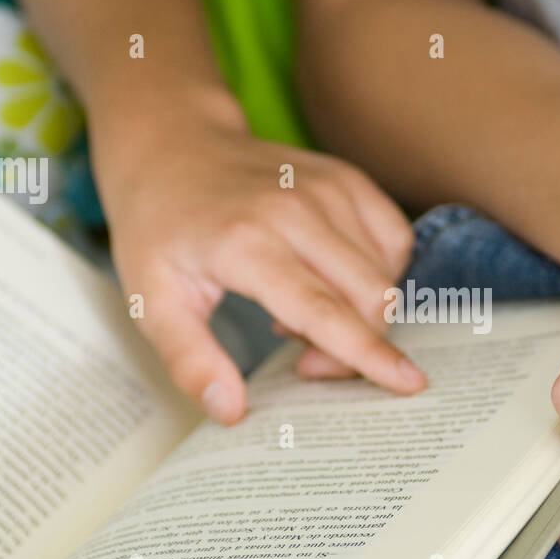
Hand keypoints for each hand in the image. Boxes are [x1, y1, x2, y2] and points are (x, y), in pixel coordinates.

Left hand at [91, 87, 425, 423]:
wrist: (171, 147)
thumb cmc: (160, 229)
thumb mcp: (150, 302)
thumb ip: (190, 360)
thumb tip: (231, 411)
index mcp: (246, 242)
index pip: (324, 309)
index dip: (367, 353)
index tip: (408, 385)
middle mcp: (296, 208)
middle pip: (370, 296)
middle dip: (357, 345)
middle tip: (303, 360)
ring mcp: (328, 187)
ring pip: (386, 273)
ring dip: (362, 312)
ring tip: (302, 314)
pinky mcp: (347, 179)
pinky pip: (394, 240)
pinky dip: (379, 275)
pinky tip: (334, 281)